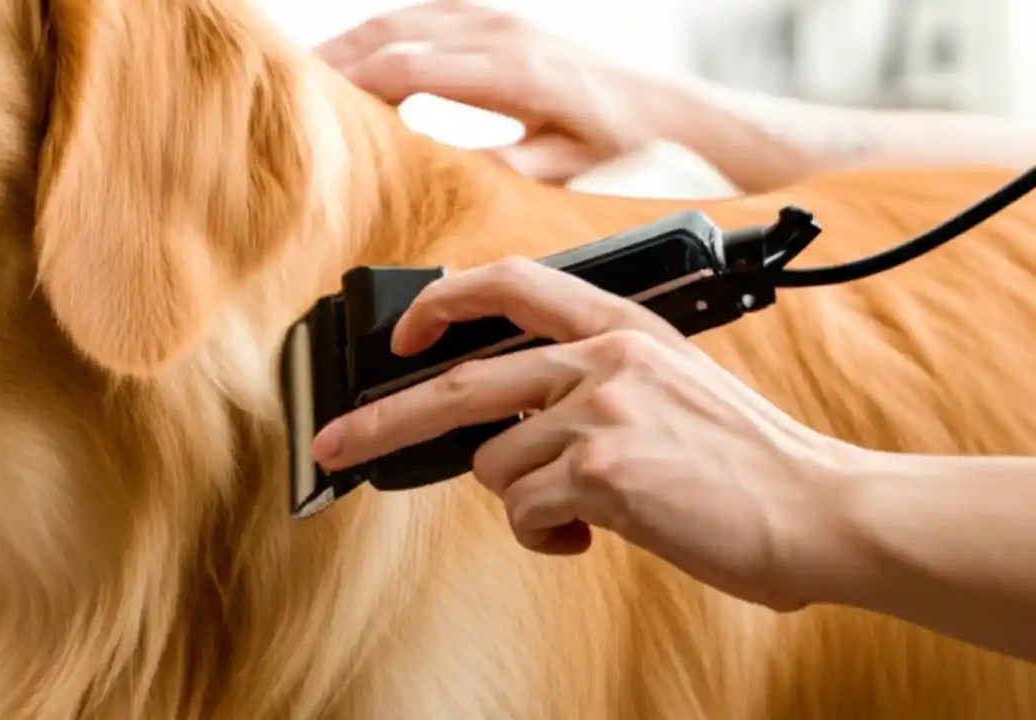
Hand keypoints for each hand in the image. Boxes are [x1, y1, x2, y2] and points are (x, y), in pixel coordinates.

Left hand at [311, 257, 865, 610]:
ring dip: (522, 499)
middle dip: (379, 418)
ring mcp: (600, 411)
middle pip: (456, 383)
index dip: (443, 301)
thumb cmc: (744, 460)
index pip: (510, 281)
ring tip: (581, 510)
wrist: (816, 508)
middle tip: (333, 443)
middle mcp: (603, 357)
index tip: (403, 333)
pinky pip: (522, 510)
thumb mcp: (668, 386)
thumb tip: (498, 428)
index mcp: (621, 326)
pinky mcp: (600, 470)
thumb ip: (588, 383)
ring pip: (491, 465)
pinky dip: (544, 534)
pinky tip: (590, 533)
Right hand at [314, 0, 666, 182]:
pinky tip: (357, 52)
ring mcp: (496, 18)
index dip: (356, 81)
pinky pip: (423, 14)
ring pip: (403, 17)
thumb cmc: (612, 142)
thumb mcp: (561, 167)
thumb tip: (441, 168)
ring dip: (352, 39)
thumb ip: (502, 164)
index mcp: (513, 72)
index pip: (412, 66)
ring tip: (307, 69)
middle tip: (287, 83)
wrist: (657, 105)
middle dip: (337, 55)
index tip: (314, 105)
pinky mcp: (495, 18)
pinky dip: (382, 31)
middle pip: (395, 32)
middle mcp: (500, 33)